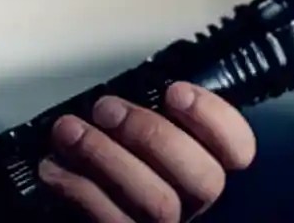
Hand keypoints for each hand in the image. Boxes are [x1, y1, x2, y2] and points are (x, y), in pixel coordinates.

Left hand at [38, 82, 255, 221]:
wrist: (67, 208)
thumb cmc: (104, 157)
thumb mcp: (134, 126)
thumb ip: (147, 111)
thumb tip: (134, 84)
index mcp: (202, 164)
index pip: (239, 149)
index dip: (215, 118)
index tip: (176, 91)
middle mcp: (192, 201)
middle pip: (204, 179)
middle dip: (153, 135)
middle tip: (108, 108)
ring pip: (158, 201)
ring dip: (108, 157)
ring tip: (70, 130)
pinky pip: (112, 220)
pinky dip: (79, 189)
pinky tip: (54, 166)